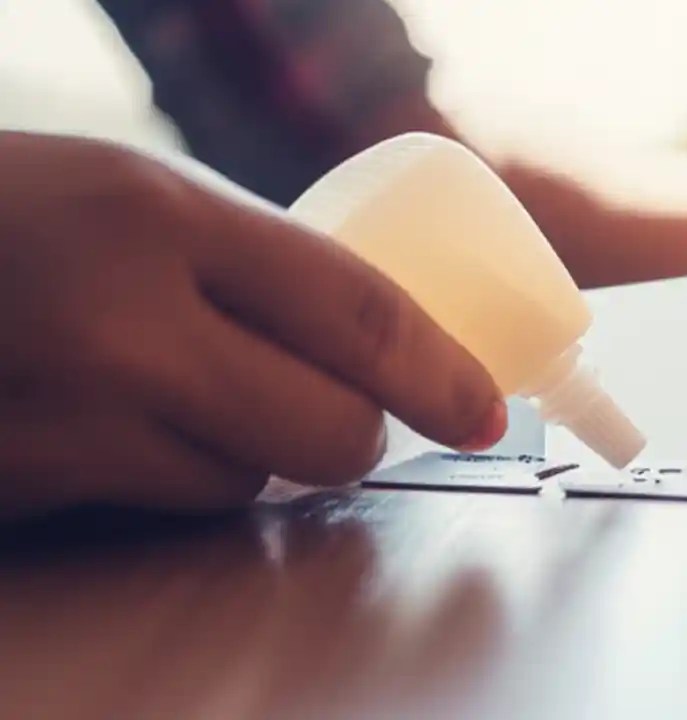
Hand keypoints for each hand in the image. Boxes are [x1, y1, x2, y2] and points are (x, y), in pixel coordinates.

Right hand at [0, 132, 506, 517]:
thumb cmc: (4, 213)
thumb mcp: (136, 194)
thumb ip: (256, 264)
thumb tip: (388, 346)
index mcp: (159, 218)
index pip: (360, 315)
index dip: (444, 375)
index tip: (485, 410)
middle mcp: (116, 328)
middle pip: (328, 431)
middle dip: (354, 426)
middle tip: (343, 403)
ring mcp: (65, 425)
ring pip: (249, 481)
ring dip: (252, 447)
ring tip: (181, 381)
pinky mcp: (29, 494)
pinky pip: (167, 506)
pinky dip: (180, 473)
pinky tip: (128, 415)